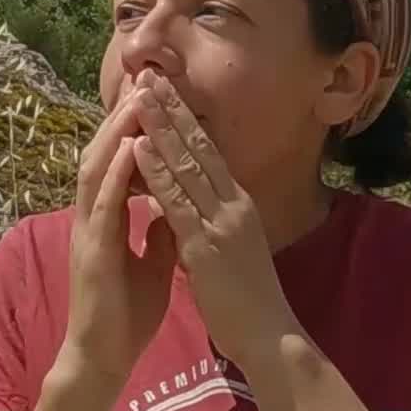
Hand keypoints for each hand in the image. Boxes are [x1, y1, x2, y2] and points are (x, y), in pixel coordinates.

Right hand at [60, 81, 177, 386]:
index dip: (134, 128)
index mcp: (108, 220)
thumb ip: (159, 233)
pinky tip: (127, 147)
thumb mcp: (152, 265)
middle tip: (144, 78)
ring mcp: (88, 232)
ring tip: (137, 98)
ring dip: (116, 132)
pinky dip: (115, 173)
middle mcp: (93, 218)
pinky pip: (102, 204)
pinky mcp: (92, 252)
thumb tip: (173, 207)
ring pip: (96, 168)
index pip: (119, 163)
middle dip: (123, 116)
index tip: (154, 94)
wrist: (104, 358)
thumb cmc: (125, 316)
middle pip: (103, 153)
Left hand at [131, 73, 298, 365]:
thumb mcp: (233, 248)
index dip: (185, 119)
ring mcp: (222, 222)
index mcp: (238, 204)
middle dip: (172, 108)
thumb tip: (195, 201)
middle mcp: (233, 204)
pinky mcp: (207, 245)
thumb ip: (215, 221)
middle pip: (199, 146)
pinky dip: (157, 171)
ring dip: (160, 127)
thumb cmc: (248, 300)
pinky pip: (177, 201)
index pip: (208, 152)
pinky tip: (141, 146)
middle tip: (149, 74)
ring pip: (186, 164)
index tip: (165, 90)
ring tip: (139, 95)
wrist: (270, 336)